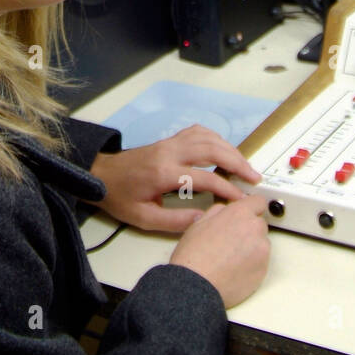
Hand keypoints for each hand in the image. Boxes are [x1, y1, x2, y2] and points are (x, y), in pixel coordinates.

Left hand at [89, 124, 261, 232]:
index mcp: (164, 172)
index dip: (226, 188)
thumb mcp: (143, 218)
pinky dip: (216, 139)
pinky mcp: (169, 140)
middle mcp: (169, 152)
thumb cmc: (119, 197)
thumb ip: (174, 221)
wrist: (100, 175)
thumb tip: (204, 219)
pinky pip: (198, 132)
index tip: (241, 199)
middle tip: (254, 178)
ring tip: (244, 166)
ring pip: (208, 137)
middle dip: (237, 162)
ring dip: (230, 149)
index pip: (204, 177)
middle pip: (212, 150)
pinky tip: (224, 151)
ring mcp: (170, 142)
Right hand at [169, 194, 270, 307]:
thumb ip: (217, 211)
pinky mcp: (264, 269)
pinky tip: (234, 270)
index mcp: (239, 213)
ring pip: (261, 243)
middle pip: (259, 223)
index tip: (248, 213)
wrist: (196, 286)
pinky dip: (252, 264)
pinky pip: (261, 262)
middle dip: (248, 229)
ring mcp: (262, 250)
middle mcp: (255, 229)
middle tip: (230, 241)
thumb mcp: (198, 224)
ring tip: (229, 259)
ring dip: (251, 247)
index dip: (251, 207)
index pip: (258, 202)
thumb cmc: (193, 257)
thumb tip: (225, 210)